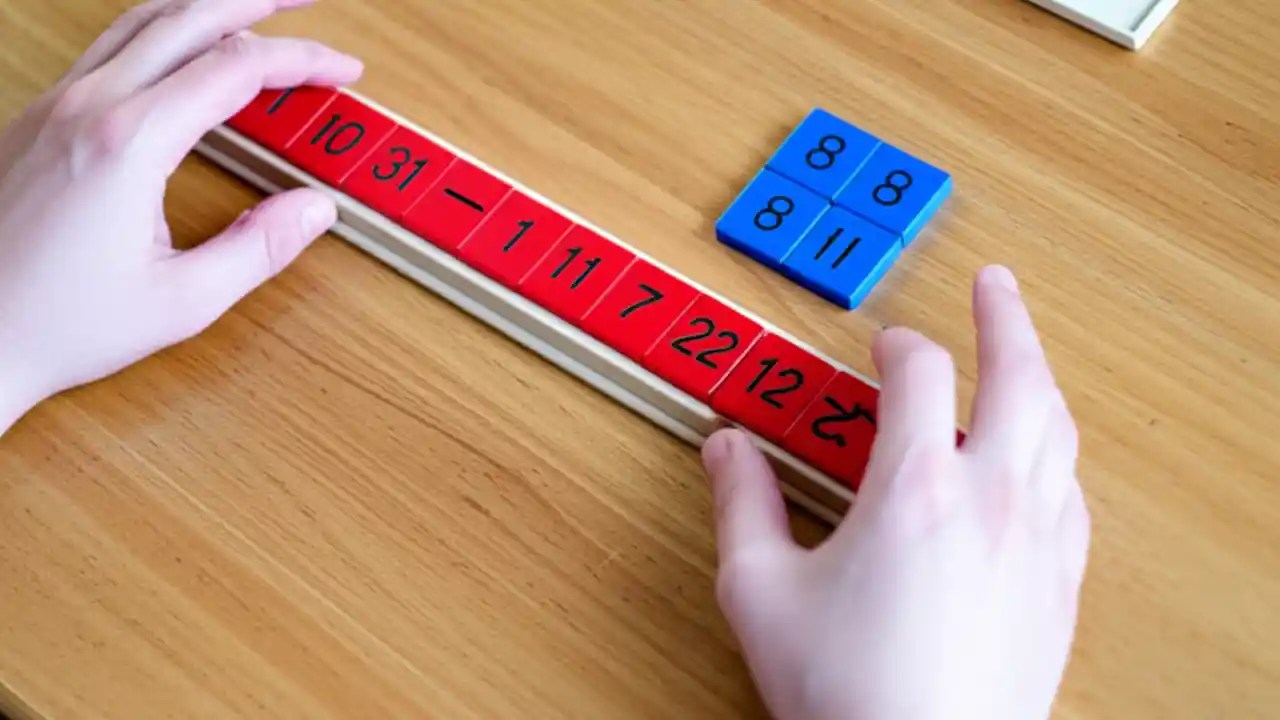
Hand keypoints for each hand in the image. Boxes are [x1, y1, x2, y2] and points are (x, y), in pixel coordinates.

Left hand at [0, 0, 362, 432]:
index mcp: (129, 143)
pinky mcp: (36, 119)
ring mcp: (55, 106)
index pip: (236, 68)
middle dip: (259, 2)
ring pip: (141, 20)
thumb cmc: (57, 325)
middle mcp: (87, 107)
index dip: (301, 61)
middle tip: (308, 1)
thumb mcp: (182, 301)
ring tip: (254, 10)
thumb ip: (259, 249)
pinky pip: (110, 47)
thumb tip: (316, 209)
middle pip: (188, 17)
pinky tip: (182, 50)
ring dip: (207, 6)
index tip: (343, 73)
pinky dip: (162, 31)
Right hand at [702, 266, 1089, 719]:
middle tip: (996, 284)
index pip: (920, 373)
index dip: (899, 344)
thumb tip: (727, 448)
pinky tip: (1045, 458)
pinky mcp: (1059, 585)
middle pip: (1018, 376)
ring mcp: (1037, 540)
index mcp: (913, 487)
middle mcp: (990, 499)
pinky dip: (1058, 453)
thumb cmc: (846, 693)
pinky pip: (1074, 493)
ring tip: (1025, 356)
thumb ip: (741, 506)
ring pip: (1059, 428)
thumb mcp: (761, 591)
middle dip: (1007, 319)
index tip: (884, 347)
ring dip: (1040, 377)